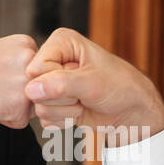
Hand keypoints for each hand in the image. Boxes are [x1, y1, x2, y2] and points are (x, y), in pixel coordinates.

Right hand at [0, 34, 36, 137]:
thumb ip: (22, 60)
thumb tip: (45, 77)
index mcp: (25, 42)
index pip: (40, 69)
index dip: (18, 77)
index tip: (0, 75)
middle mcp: (31, 60)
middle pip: (40, 87)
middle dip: (20, 92)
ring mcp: (27, 83)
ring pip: (33, 105)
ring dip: (15, 106)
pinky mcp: (21, 106)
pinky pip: (22, 121)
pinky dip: (7, 119)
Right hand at [24, 28, 163, 145]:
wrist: (132, 111)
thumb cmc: (120, 87)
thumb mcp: (92, 82)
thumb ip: (60, 84)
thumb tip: (31, 90)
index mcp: (61, 43)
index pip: (36, 69)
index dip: (55, 82)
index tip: (80, 81)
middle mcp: (53, 60)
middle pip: (34, 89)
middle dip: (62, 99)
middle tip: (83, 95)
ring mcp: (51, 83)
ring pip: (38, 107)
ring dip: (65, 112)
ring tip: (84, 102)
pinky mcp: (53, 103)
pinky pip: (44, 119)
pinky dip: (64, 121)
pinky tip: (79, 112)